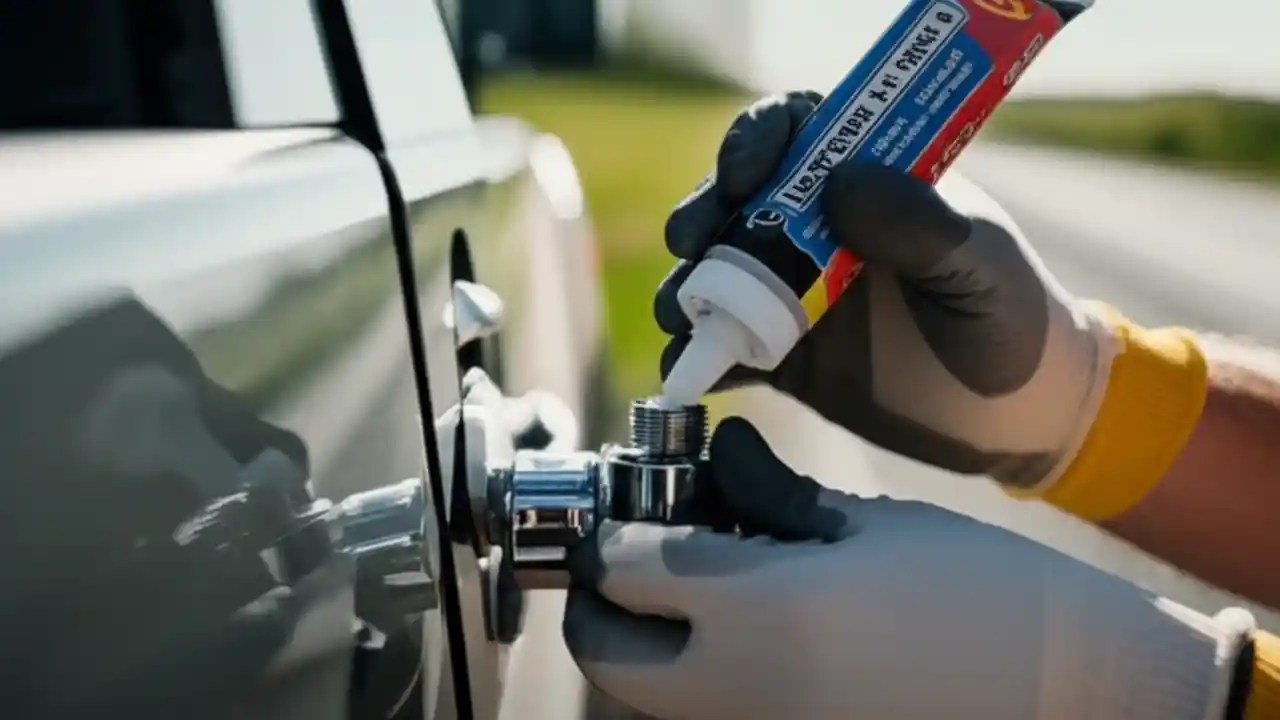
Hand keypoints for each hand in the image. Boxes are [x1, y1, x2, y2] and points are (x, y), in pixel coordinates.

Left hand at [563, 418, 1252, 719]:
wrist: (1064, 689)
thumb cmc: (979, 592)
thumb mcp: (866, 524)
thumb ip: (769, 491)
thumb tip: (711, 452)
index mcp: (763, 614)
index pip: (622, 571)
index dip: (610, 530)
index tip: (622, 502)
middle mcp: (740, 690)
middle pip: (605, 655)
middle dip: (603, 599)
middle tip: (634, 549)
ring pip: (647, 691)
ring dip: (643, 634)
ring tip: (693, 577)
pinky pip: (702, 708)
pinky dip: (692, 667)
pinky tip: (740, 619)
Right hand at [656, 92, 1117, 492]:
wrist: (1018, 418)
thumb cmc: (1012, 322)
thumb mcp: (982, 266)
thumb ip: (920, 223)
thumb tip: (840, 181)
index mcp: (869, 185)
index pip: (798, 135)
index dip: (757, 139)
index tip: (741, 172)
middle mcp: (819, 232)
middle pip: (737, 200)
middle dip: (702, 212)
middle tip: (692, 240)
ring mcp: (794, 295)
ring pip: (717, 274)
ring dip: (687, 286)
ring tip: (680, 312)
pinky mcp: (784, 359)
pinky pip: (725, 350)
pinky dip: (696, 357)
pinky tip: (688, 370)